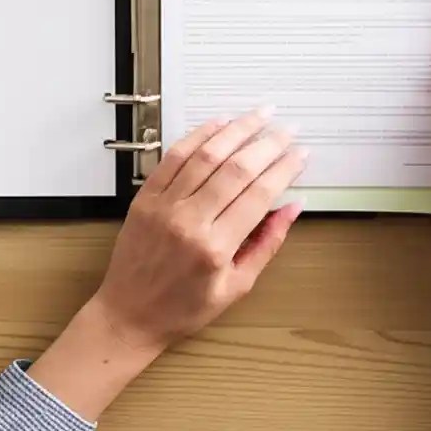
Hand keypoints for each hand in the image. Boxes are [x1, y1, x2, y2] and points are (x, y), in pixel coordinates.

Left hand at [27, 110, 305, 419]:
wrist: (128, 315)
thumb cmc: (184, 308)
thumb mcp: (236, 287)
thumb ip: (267, 244)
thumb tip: (293, 207)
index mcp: (216, 248)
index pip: (259, 194)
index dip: (284, 169)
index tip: (301, 153)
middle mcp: (190, 221)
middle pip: (237, 168)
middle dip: (268, 143)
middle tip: (289, 127)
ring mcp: (164, 206)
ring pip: (206, 155)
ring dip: (237, 130)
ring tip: (261, 114)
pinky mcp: (145, 197)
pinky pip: (174, 157)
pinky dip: (198, 135)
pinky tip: (219, 123)